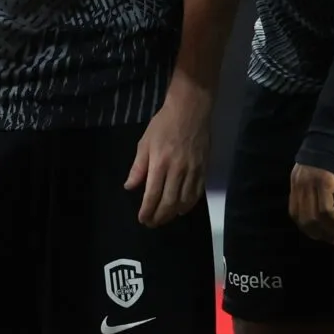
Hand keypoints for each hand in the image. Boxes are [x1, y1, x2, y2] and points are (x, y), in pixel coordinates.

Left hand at [125, 80, 209, 226]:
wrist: (191, 110)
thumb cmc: (163, 124)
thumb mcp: (144, 143)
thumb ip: (138, 168)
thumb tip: (130, 187)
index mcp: (160, 164)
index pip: (152, 195)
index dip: (147, 211)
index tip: (142, 219)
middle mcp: (177, 170)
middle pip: (169, 202)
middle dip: (159, 217)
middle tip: (152, 223)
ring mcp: (192, 170)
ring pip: (184, 200)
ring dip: (173, 214)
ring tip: (165, 218)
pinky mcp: (203, 168)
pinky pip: (197, 192)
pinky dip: (189, 204)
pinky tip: (182, 209)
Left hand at [289, 163, 333, 244]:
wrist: (324, 142)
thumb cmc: (318, 162)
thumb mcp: (306, 179)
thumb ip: (306, 195)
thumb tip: (315, 218)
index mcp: (294, 190)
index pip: (296, 217)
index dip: (309, 230)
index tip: (323, 236)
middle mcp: (300, 190)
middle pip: (306, 221)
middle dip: (322, 235)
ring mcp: (311, 187)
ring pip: (317, 218)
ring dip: (331, 231)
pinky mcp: (323, 185)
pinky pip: (327, 209)